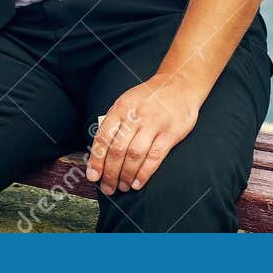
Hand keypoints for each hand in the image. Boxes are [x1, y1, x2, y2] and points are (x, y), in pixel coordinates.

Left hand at [86, 74, 203, 195]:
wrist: (179, 84)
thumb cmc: (150, 97)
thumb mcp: (127, 102)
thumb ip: (114, 123)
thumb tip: (99, 153)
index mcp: (121, 108)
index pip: (103, 138)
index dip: (96, 160)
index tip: (93, 176)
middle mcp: (135, 116)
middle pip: (117, 150)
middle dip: (110, 173)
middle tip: (108, 188)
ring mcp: (154, 124)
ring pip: (134, 155)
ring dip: (126, 175)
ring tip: (122, 186)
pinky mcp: (170, 132)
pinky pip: (155, 157)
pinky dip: (144, 173)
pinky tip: (138, 183)